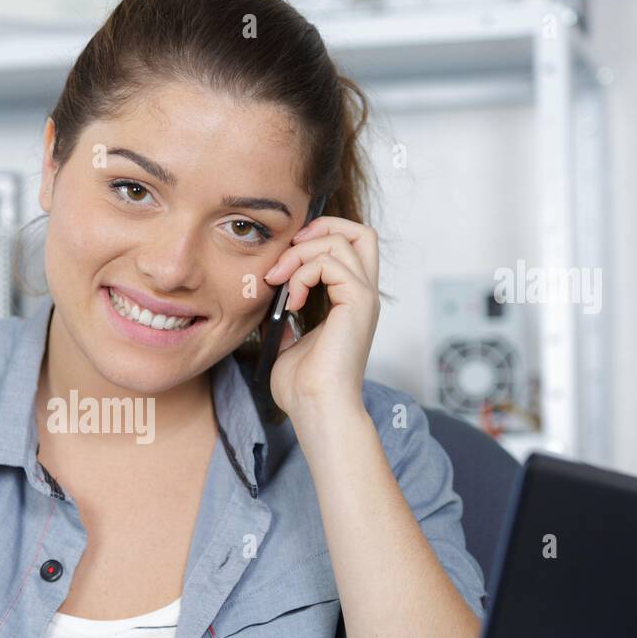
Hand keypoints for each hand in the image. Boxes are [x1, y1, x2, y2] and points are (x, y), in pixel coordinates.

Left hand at [259, 216, 380, 414]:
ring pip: (342, 240)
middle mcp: (363, 295)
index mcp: (350, 302)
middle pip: (361, 232)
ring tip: (278, 281)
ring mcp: (364, 297)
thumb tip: (272, 307)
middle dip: (321, 229)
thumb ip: (286, 321)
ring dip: (300, 254)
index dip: (320, 238)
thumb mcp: (288, 345)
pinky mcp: (358, 303)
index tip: (285, 260)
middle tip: (287, 253)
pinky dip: (302, 274)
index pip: (352, 247)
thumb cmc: (303, 388)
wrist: (316, 409)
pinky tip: (292, 301)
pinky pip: (330, 262)